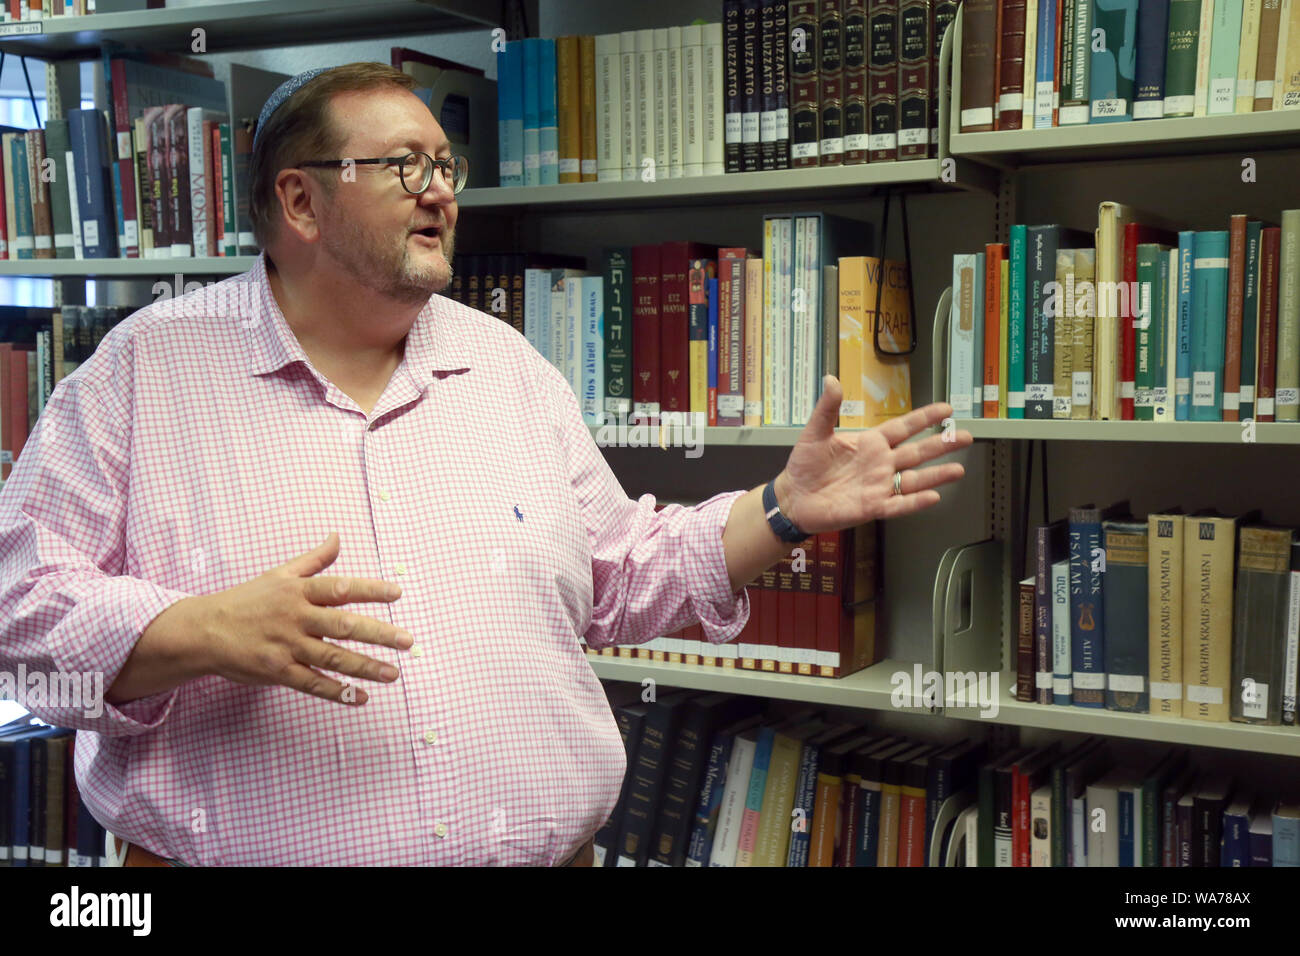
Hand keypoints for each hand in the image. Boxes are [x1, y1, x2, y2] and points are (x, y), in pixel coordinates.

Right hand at [188, 532, 411, 704]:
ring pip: (333, 658)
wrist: (203, 631)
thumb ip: (314, 560)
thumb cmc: (247, 600)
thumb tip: (338, 537)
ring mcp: (286, 646)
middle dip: (379, 634)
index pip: (340, 588)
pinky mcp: (277, 672)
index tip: (398, 593)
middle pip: (343, 625)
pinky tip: (361, 697)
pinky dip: (338, 692)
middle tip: (407, 641)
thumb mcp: (279, 574)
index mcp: (298, 591)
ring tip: (394, 673)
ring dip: (366, 667)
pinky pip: (313, 684)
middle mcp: (295, 618)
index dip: (370, 590)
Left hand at [773, 376, 971, 533]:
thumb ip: (827, 408)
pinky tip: (932, 496)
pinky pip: (898, 505)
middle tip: (964, 436)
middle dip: (941, 444)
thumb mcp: (815, 433)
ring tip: (958, 470)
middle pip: (917, 452)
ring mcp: (878, 486)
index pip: (903, 428)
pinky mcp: (871, 507)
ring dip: (936, 475)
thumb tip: (831, 379)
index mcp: (870, 443)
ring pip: (914, 480)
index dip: (924, 418)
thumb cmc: (805, 465)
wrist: (793, 496)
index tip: (946, 409)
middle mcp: (880, 464)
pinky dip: (915, 502)